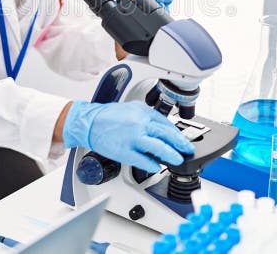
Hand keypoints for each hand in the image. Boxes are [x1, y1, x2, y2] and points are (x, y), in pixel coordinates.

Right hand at [63, 101, 193, 172]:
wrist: (88, 123)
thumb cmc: (108, 117)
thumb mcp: (131, 108)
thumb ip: (147, 117)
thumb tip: (162, 129)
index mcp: (142, 111)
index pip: (166, 123)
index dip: (177, 133)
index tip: (183, 140)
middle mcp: (139, 123)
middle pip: (166, 134)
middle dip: (180, 144)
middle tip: (188, 149)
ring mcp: (132, 138)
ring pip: (158, 148)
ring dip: (171, 155)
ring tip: (178, 160)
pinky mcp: (124, 151)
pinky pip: (142, 160)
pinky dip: (152, 165)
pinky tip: (157, 167)